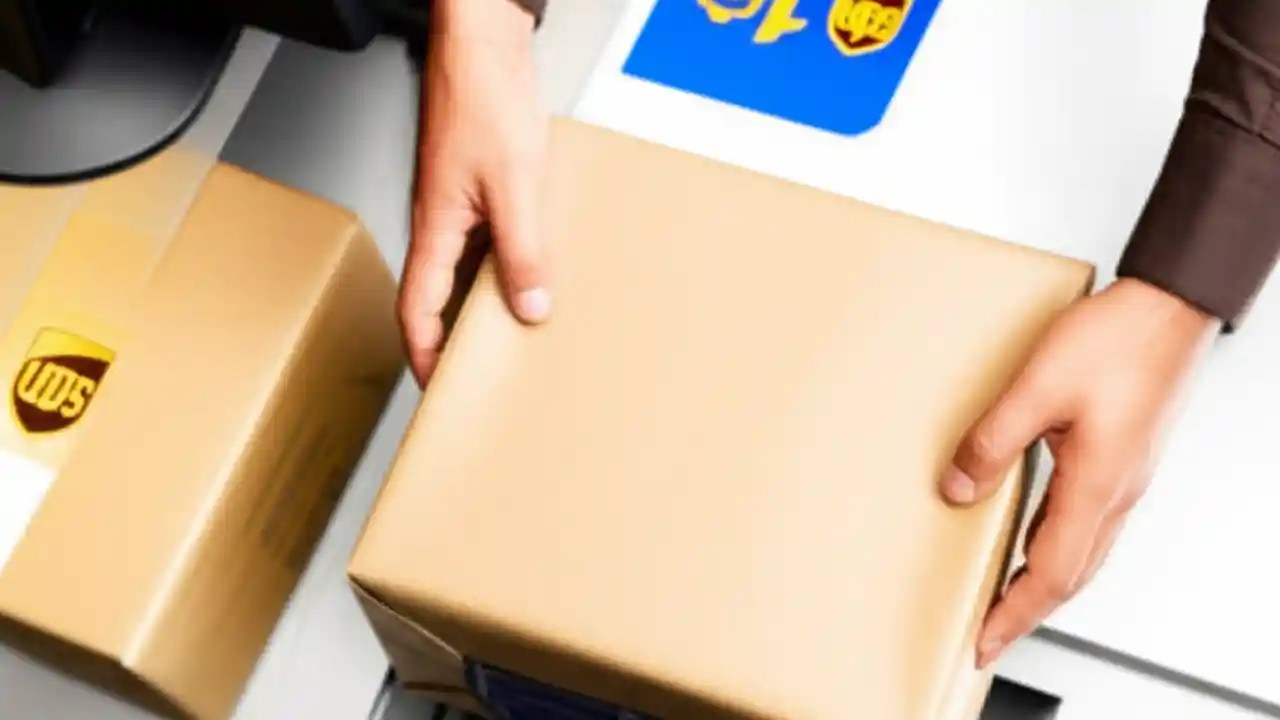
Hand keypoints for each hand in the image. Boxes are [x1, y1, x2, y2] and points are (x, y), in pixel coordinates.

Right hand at [401, 0, 548, 384]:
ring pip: (466, 272)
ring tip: (516, 335)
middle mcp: (441, 224)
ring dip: (485, 305)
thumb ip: (522, 250)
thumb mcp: (512, 185)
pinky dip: (506, 267)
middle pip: (439, 299)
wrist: (484, 45)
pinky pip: (488, 244)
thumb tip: (529, 307)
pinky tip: (534, 273)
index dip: (424, 355)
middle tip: (483, 374)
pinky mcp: (480, 190)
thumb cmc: (482, 98)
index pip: (416, 310)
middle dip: (456, 341)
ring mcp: (459, 207)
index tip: (439, 389)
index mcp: (434, 229)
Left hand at [939, 278, 1218, 667]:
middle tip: (988, 632)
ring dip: (1041, 580)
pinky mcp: (1122, 457)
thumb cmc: (1116, 339)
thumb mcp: (1036, 389)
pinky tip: (1032, 532)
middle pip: (1069, 575)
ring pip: (1082, 551)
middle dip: (1026, 610)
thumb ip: (992, 442)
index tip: (983, 643)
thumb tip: (956, 489)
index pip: (1049, 575)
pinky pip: (1086, 521)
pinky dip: (1055, 544)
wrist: (1169, 306)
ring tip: (1004, 595)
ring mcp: (1125, 477)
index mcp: (1097, 486)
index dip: (1013, 615)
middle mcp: (1117, 492)